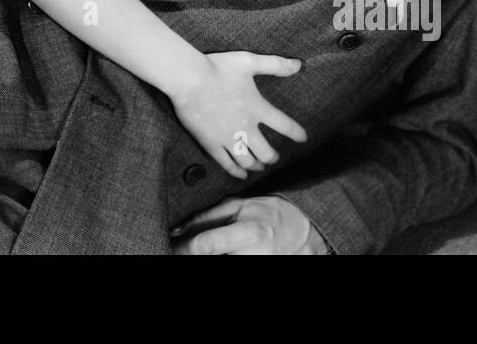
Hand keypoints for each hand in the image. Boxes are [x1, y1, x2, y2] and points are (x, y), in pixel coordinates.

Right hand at [169, 52, 307, 179]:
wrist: (189, 78)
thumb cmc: (218, 67)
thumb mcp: (249, 61)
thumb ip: (275, 64)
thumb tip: (298, 64)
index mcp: (257, 108)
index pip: (284, 125)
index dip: (296, 133)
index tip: (303, 138)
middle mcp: (246, 127)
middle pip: (266, 152)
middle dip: (272, 157)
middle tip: (273, 157)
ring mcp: (228, 138)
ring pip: (248, 161)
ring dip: (256, 165)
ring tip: (259, 166)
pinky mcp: (211, 143)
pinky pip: (226, 163)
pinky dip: (236, 171)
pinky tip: (240, 174)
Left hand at [172, 196, 327, 254]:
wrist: (306, 228)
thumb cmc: (268, 213)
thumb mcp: (239, 206)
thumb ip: (207, 217)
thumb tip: (177, 229)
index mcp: (249, 232)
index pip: (207, 244)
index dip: (183, 249)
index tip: (170, 248)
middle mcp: (257, 254)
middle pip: (215, 262)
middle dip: (196, 256)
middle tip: (184, 251)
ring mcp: (262, 265)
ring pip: (225, 265)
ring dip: (214, 258)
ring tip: (212, 251)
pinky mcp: (264, 270)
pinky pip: (238, 268)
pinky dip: (229, 261)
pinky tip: (229, 254)